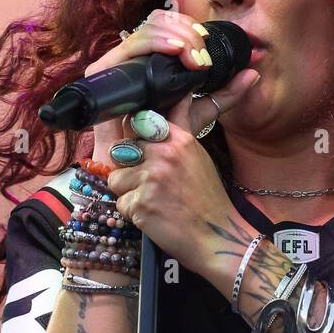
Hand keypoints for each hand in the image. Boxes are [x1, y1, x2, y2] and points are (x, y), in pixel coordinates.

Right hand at [84, 8, 216, 163]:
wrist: (138, 165)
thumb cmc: (165, 139)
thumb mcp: (202, 112)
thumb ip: (227, 93)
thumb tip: (254, 72)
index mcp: (152, 59)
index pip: (167, 24)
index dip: (187, 26)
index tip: (207, 45)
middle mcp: (133, 57)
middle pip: (156, 21)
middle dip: (185, 31)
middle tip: (202, 54)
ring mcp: (116, 63)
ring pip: (145, 29)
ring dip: (175, 36)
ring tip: (193, 56)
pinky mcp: (102, 71)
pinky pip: (129, 46)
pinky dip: (155, 43)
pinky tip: (175, 51)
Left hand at [104, 70, 261, 282]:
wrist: (217, 237)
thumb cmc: (208, 199)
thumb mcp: (198, 154)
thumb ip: (180, 127)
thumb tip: (182, 95)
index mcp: (177, 138)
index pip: (136, 123)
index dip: (135, 141)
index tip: (144, 156)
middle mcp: (162, 153)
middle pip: (120, 151)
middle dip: (129, 169)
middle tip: (152, 186)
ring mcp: (150, 179)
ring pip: (115, 179)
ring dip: (129, 193)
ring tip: (154, 202)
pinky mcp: (140, 204)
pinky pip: (120, 204)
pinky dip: (133, 213)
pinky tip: (154, 216)